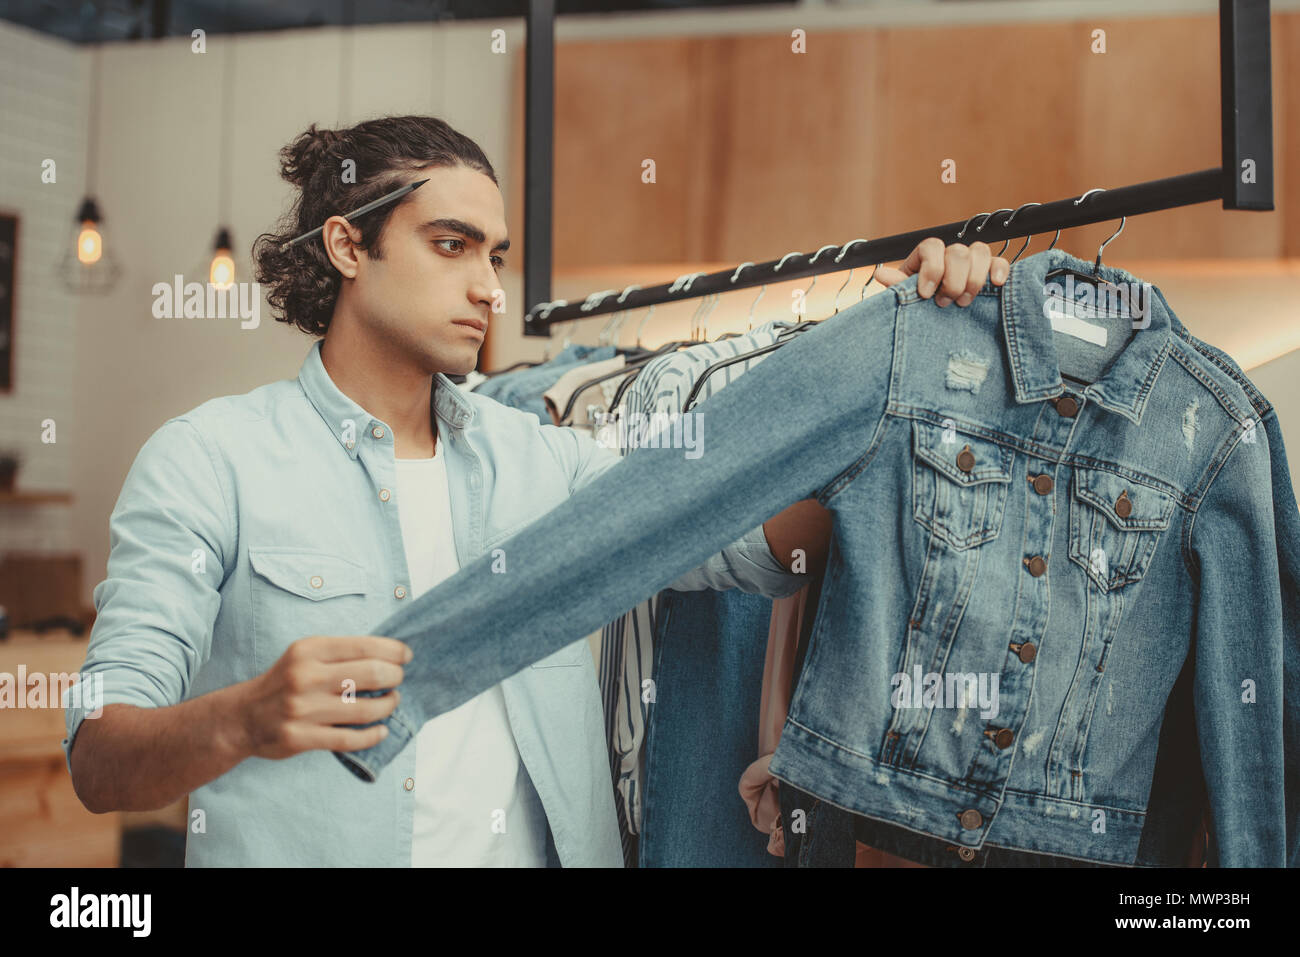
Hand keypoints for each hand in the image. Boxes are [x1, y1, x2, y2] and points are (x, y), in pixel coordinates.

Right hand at [236, 635, 410, 759]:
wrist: (242, 717)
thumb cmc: (285, 681)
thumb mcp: (304, 655)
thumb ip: (340, 653)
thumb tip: (390, 654)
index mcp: (308, 650)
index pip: (364, 646)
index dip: (394, 651)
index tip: (406, 656)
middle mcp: (305, 677)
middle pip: (371, 674)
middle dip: (395, 677)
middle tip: (399, 680)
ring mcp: (303, 710)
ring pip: (365, 710)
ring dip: (388, 706)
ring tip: (392, 702)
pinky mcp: (300, 738)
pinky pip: (350, 739)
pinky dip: (372, 736)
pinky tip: (381, 731)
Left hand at [874, 237, 1009, 306]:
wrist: (939, 326)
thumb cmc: (920, 308)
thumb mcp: (906, 299)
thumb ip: (898, 286)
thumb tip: (882, 275)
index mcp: (927, 258)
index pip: (932, 246)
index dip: (931, 269)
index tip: (926, 294)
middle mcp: (950, 255)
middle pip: (958, 251)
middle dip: (953, 280)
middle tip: (945, 302)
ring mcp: (972, 262)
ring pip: (980, 251)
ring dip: (974, 279)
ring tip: (964, 302)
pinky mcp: (991, 271)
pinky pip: (1000, 261)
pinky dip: (999, 270)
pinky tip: (995, 285)